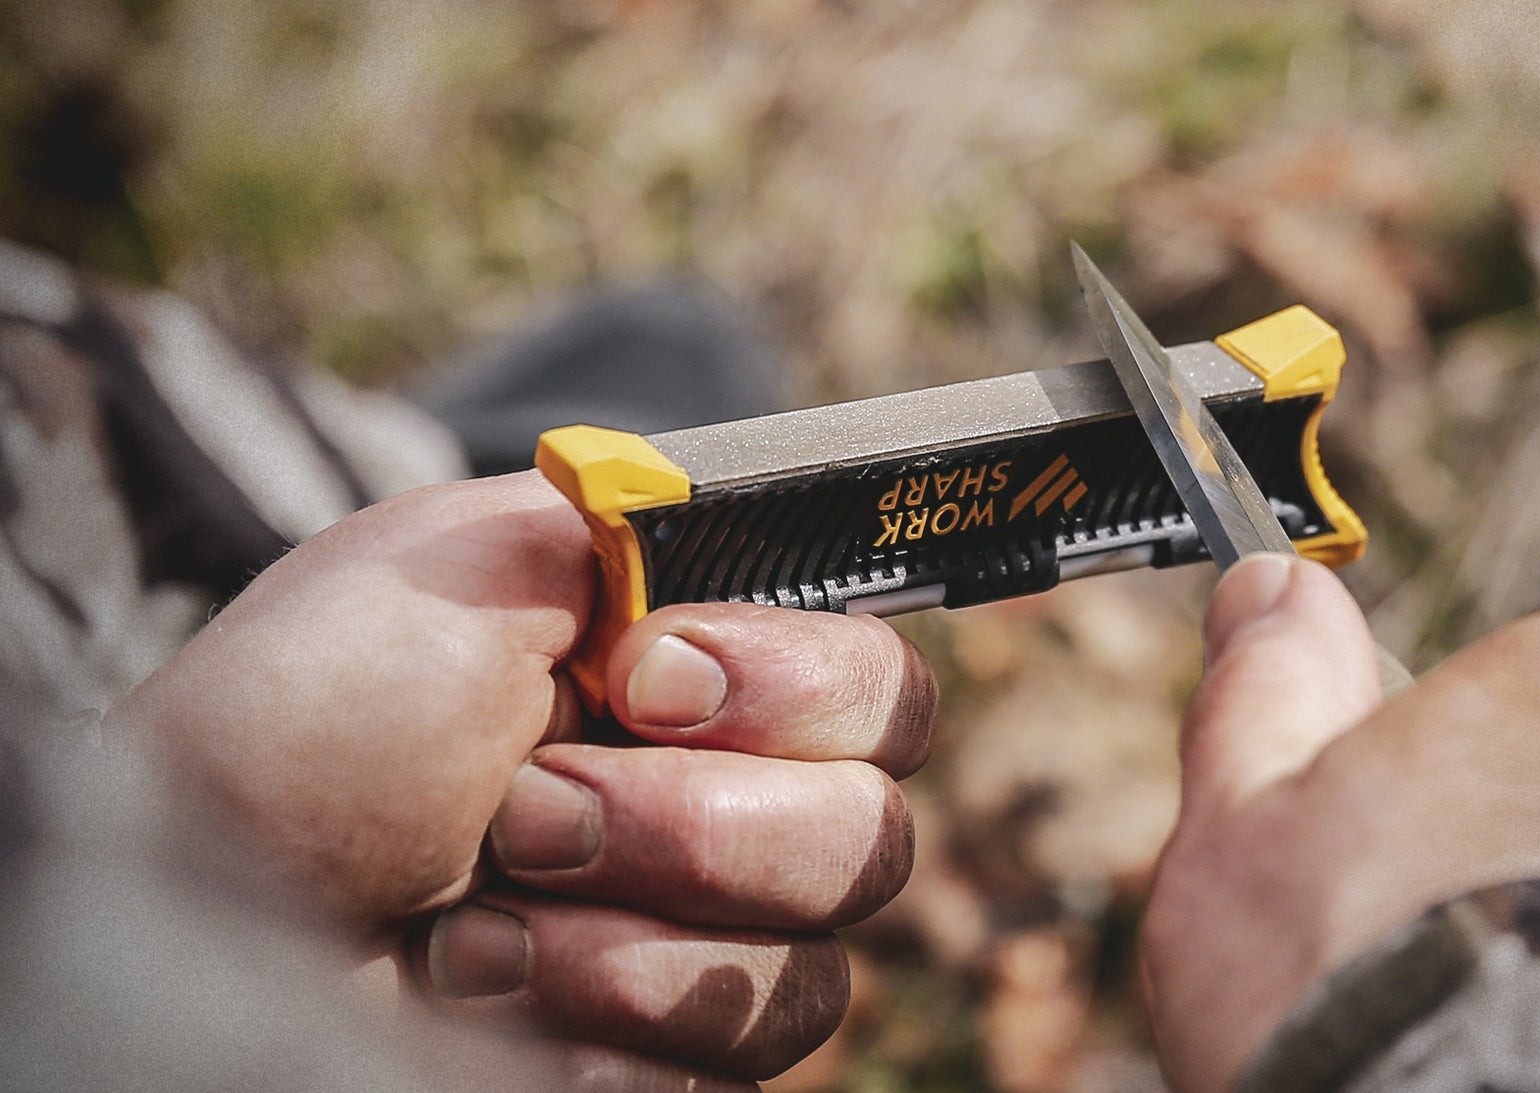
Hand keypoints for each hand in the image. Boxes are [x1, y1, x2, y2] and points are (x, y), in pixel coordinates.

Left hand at [114, 471, 935, 1087]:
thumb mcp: (470, 566)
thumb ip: (655, 537)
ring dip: (624, 948)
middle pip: (868, 834)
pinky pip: (731, 1070)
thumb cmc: (309, 721)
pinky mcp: (660, 1055)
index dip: (799, 689)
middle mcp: (725, 799)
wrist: (199, 910)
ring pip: (812, 971)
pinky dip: (598, 1034)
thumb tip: (768, 532)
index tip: (652, 679)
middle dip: (688, 829)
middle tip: (524, 816)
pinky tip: (489, 1001)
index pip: (877, 683)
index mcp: (703, 668)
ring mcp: (701, 941)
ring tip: (475, 933)